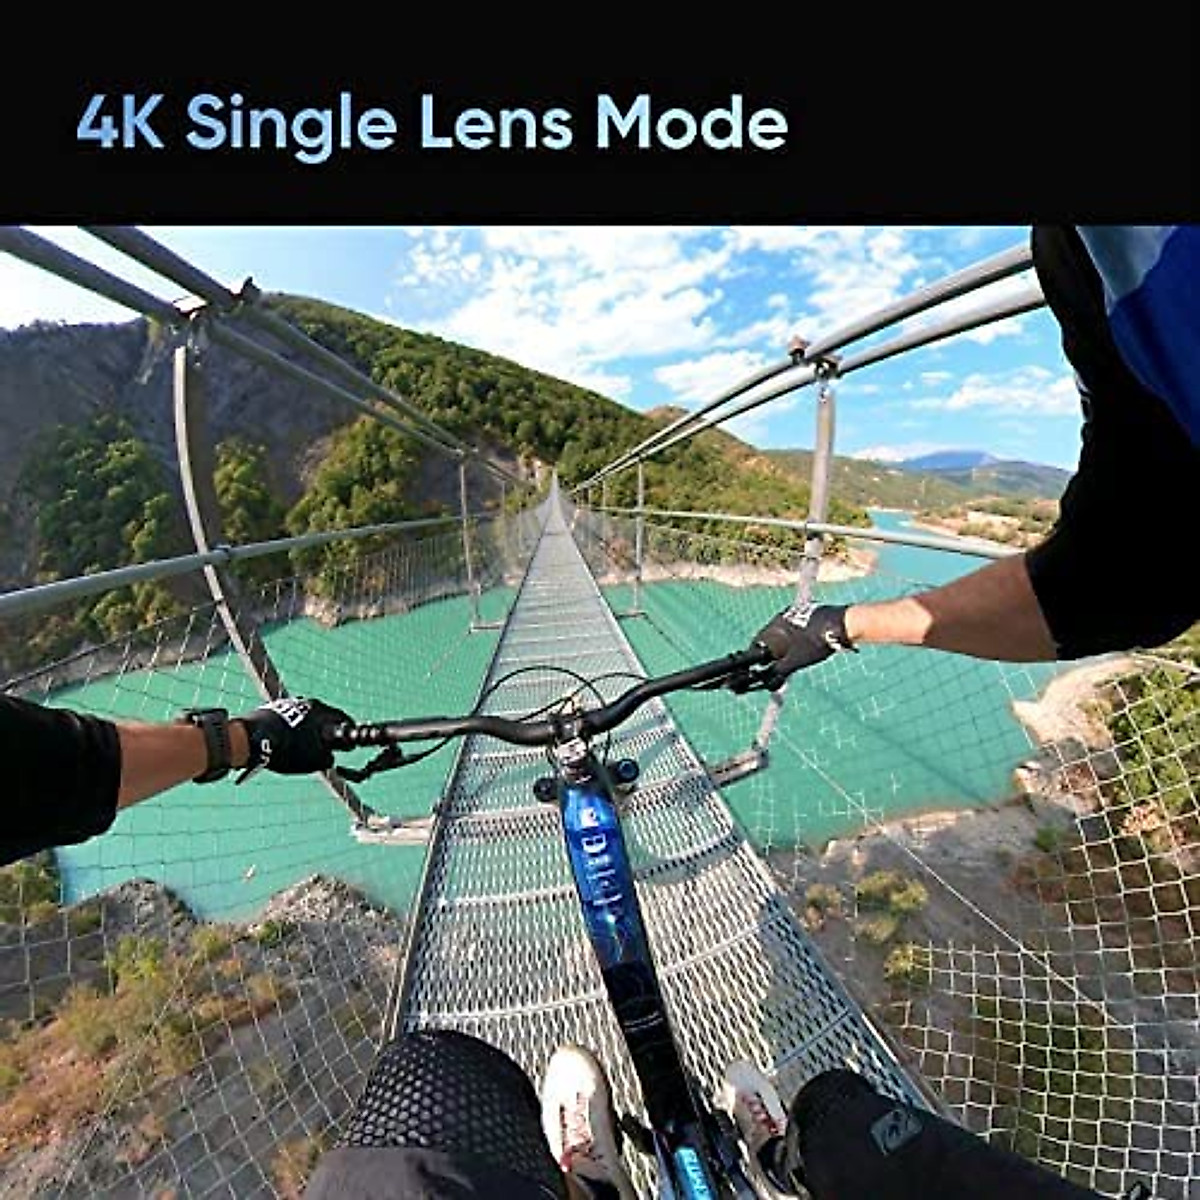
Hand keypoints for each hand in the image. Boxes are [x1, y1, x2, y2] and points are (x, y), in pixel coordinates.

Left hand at [235, 696, 352, 781]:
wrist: (251, 740)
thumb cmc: (287, 749)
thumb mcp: (313, 760)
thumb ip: (327, 758)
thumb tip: (330, 757)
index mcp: (319, 709)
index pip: (341, 718)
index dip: (346, 732)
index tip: (346, 743)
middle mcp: (304, 701)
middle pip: (322, 716)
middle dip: (324, 731)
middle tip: (323, 747)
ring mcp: (286, 704)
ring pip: (303, 718)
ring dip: (306, 731)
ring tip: (300, 748)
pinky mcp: (270, 709)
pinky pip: (287, 720)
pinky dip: (290, 730)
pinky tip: (284, 743)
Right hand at [750, 603, 856, 689]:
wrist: (842, 624)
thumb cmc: (816, 643)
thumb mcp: (795, 661)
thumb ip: (779, 672)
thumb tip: (768, 683)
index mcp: (773, 627)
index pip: (756, 643)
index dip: (756, 658)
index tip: (759, 668)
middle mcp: (780, 617)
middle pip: (768, 637)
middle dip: (771, 652)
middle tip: (775, 665)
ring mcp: (794, 613)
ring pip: (782, 632)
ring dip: (783, 646)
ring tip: (791, 657)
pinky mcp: (807, 612)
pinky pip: (794, 628)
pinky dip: (794, 638)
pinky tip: (804, 646)